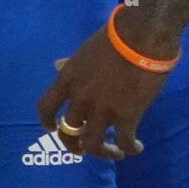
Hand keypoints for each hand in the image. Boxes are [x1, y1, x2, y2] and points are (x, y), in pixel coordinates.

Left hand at [37, 18, 174, 159]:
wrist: (143, 34)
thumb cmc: (116, 36)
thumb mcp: (86, 50)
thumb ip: (71, 64)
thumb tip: (57, 65)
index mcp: (68, 79)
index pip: (46, 107)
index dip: (47, 121)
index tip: (52, 128)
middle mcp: (80, 99)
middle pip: (67, 132)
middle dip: (73, 144)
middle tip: (82, 148)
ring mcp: (102, 110)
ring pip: (92, 145)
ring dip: (103, 153)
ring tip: (115, 152)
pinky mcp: (126, 116)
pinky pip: (124, 141)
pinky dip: (129, 148)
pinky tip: (137, 147)